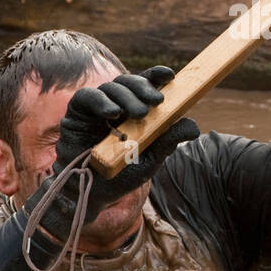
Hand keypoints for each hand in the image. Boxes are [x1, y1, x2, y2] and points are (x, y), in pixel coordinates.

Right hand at [34, 65, 199, 233]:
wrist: (92, 194)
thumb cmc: (121, 176)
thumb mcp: (150, 159)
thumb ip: (168, 140)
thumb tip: (194, 126)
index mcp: (133, 110)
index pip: (144, 85)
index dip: (156, 76)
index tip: (170, 75)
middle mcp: (114, 104)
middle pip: (128, 82)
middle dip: (144, 88)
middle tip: (157, 102)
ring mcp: (94, 108)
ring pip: (111, 87)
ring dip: (127, 97)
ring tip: (140, 114)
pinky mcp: (76, 113)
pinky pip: (86, 97)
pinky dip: (100, 102)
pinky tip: (112, 113)